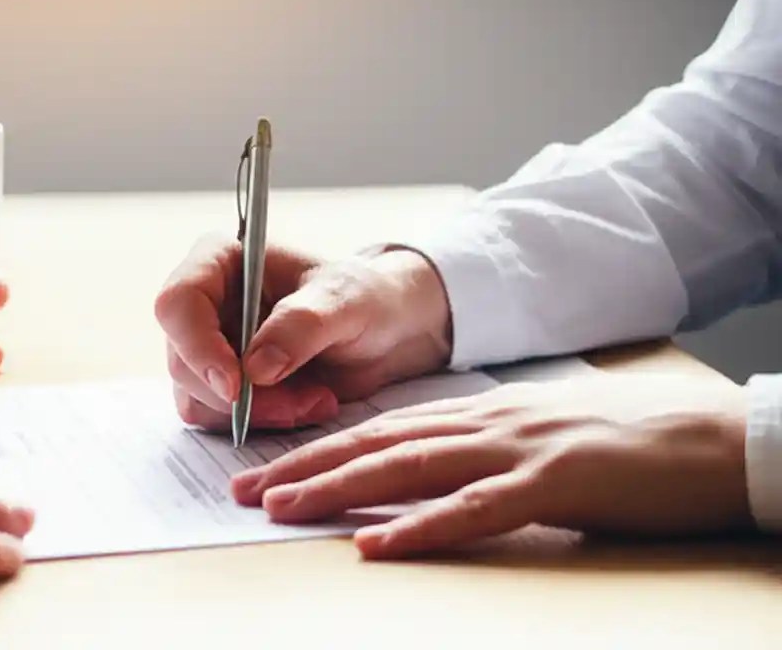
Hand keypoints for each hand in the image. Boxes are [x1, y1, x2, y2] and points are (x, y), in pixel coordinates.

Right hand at [154, 236, 451, 430]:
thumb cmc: (362, 297)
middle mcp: (204, 303)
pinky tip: (304, 405)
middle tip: (304, 401)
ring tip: (316, 398)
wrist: (383, 331)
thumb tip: (255, 368)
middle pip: (182, 360)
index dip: (198, 347)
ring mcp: (208, 346)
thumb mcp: (343, 302)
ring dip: (257, 413)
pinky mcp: (220, 383)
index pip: (178, 303)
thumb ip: (301, 326)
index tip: (238, 386)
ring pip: (197, 396)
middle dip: (243, 395)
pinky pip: (216, 418)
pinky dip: (260, 423)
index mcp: (220, 261)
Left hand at [231, 374, 752, 558]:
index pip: (384, 427)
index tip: (269, 470)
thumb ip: (484, 450)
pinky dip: (422, 527)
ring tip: (284, 509)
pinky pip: (476, 509)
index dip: (322, 448)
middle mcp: (487, 422)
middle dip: (307, 467)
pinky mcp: (555, 482)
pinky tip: (377, 545)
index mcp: (482, 412)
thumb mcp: (539, 438)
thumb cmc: (627, 444)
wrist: (712, 439)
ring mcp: (518, 449)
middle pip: (379, 441)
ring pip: (410, 466)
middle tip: (245, 492)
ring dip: (341, 489)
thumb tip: (432, 473)